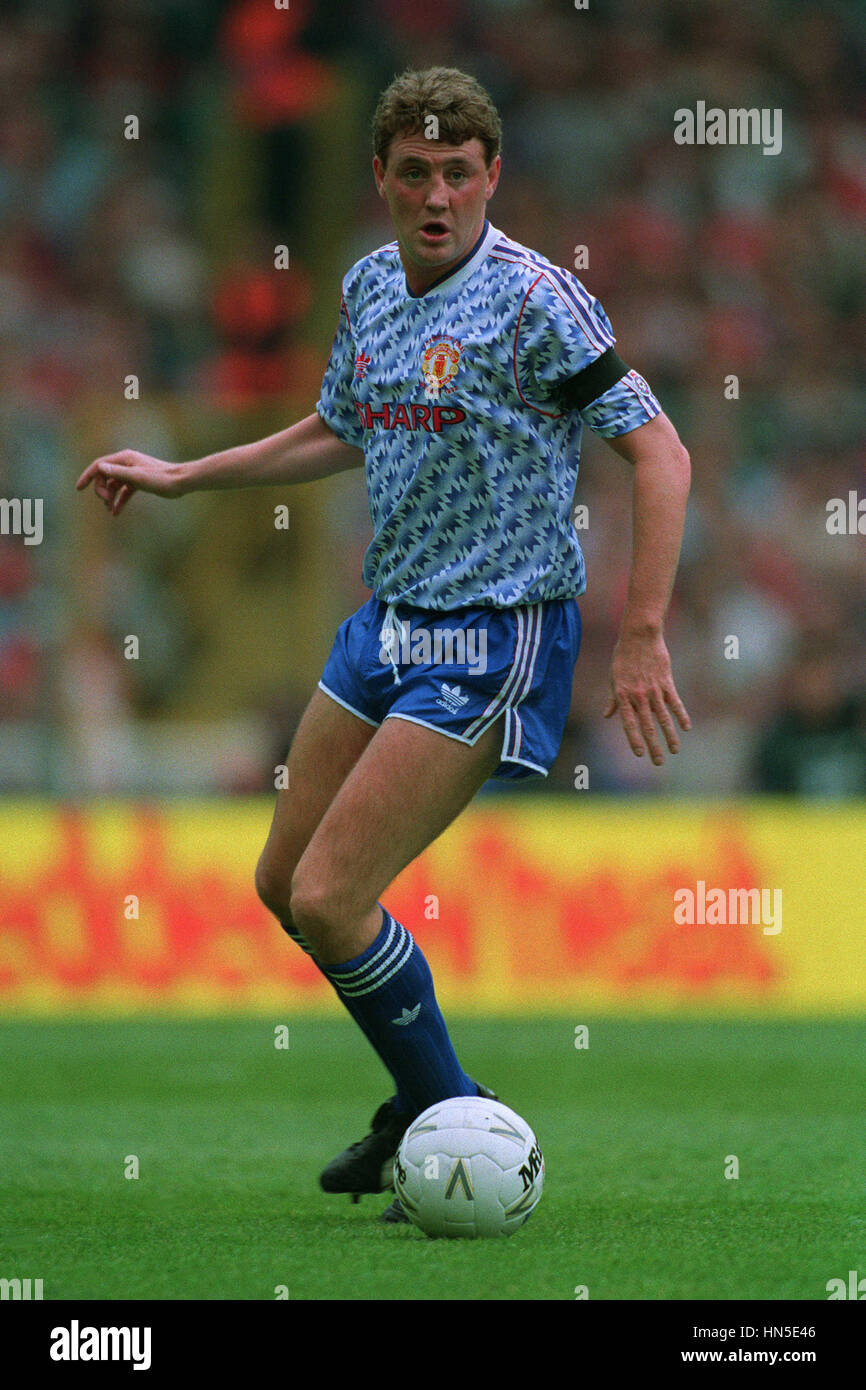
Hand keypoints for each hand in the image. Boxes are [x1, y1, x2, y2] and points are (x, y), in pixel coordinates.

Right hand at [75, 450, 185, 515]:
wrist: (181, 481)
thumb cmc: (161, 478)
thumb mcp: (137, 477)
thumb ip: (118, 473)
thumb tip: (100, 468)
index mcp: (125, 459)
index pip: (99, 465)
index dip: (88, 476)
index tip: (79, 488)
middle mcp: (127, 463)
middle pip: (105, 476)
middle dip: (102, 490)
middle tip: (106, 502)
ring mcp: (133, 473)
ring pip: (114, 485)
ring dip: (110, 497)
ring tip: (110, 510)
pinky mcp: (140, 482)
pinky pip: (125, 491)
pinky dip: (120, 500)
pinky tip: (116, 513)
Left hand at [604, 626, 690, 764]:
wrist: (639, 636)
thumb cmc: (623, 656)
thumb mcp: (613, 677)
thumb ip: (613, 699)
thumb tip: (607, 715)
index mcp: (623, 696)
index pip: (629, 723)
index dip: (635, 740)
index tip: (640, 754)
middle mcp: (639, 696)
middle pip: (647, 726)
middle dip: (654, 746)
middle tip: (659, 762)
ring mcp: (653, 690)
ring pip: (663, 718)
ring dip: (670, 736)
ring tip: (675, 750)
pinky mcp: (666, 682)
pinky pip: (675, 702)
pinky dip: (681, 715)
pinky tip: (686, 728)